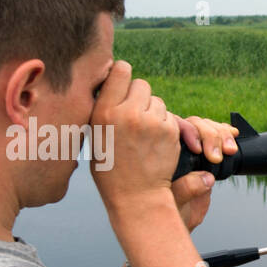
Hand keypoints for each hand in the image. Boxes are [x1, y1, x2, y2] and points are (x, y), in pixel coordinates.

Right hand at [89, 60, 180, 209]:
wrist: (136, 196)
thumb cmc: (110, 168)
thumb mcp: (95, 135)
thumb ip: (104, 108)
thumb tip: (112, 81)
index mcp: (104, 112)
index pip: (121, 70)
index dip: (123, 76)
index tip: (122, 85)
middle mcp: (128, 113)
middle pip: (141, 84)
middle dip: (139, 97)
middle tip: (134, 116)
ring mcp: (152, 122)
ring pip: (157, 101)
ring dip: (153, 112)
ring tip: (143, 134)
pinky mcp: (170, 131)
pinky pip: (169, 116)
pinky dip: (164, 125)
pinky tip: (155, 142)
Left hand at [171, 117, 239, 232]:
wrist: (178, 219)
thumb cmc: (168, 212)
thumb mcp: (174, 203)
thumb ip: (185, 189)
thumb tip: (207, 177)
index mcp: (157, 150)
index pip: (172, 126)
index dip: (189, 132)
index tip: (197, 149)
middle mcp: (172, 144)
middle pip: (192, 124)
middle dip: (209, 135)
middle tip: (217, 156)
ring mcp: (190, 147)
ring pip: (205, 127)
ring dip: (221, 134)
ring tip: (230, 150)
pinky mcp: (206, 152)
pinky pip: (215, 134)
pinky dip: (226, 133)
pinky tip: (233, 136)